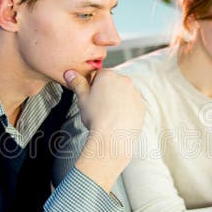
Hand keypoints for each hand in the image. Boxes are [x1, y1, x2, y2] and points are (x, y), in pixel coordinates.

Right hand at [65, 69, 144, 191]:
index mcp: (108, 75)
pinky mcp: (141, 106)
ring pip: (123, 93)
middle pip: (112, 83)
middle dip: (106, 92)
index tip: (90, 97)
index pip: (98, 75)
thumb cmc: (96, 117)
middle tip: (98, 107)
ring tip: (108, 115)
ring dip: (117, 100)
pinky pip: (132, 104)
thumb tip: (70, 73)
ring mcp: (135, 94)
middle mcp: (124, 81)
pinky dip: (126, 109)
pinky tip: (118, 119)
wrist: (113, 137)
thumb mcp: (82, 98)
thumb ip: (77, 83)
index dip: (92, 86)